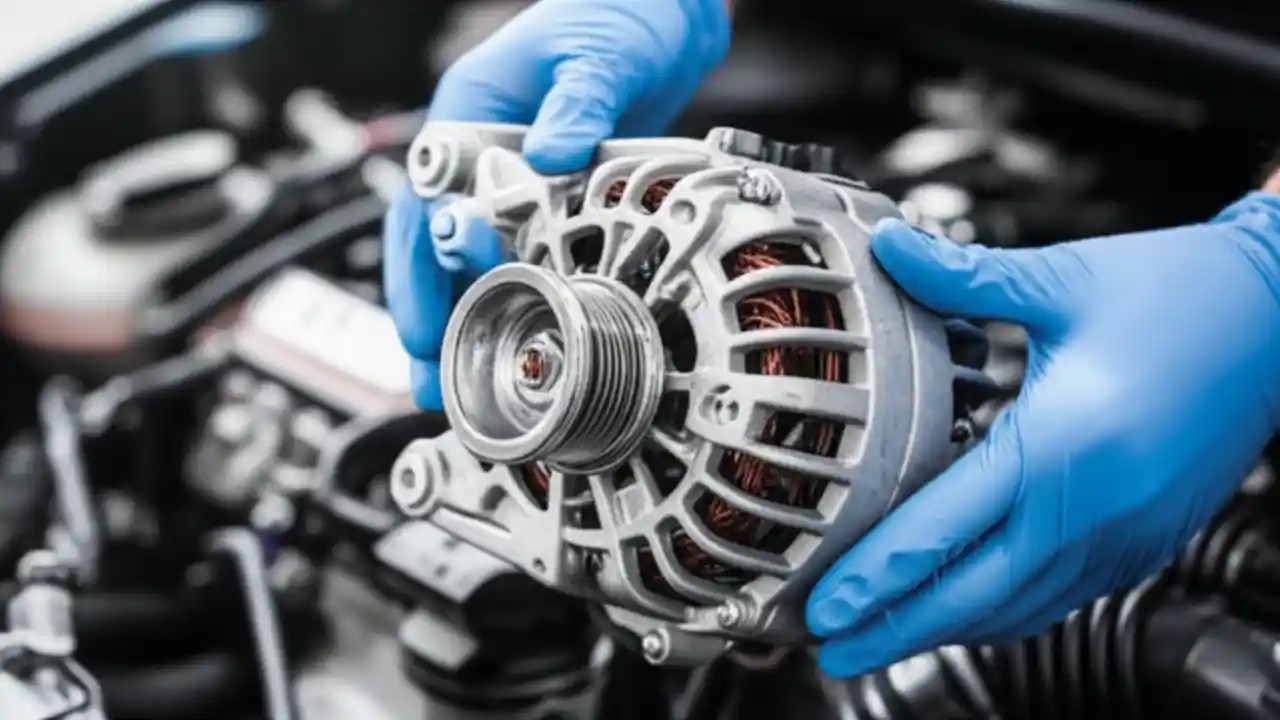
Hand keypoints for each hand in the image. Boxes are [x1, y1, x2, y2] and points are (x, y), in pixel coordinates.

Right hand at [386, 0, 731, 408]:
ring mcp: (502, 176)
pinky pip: (502, 255)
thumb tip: (553, 153)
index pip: (429, 198)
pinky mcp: (537, 196)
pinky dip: (494, 298)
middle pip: (428, 241)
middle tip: (423, 375)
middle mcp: (474, 149)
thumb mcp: (597, 56)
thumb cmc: (614, 16)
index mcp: (470, 111)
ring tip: (443, 381)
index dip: (427, 264)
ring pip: (458, 256)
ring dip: (453, 316)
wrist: (658, 18)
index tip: (429, 315)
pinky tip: (495, 338)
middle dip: (423, 310)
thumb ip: (576, 103)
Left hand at [806, 192, 1279, 677]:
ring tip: (886, 637)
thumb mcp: (1062, 280)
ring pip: (1017, 607)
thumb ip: (962, 276)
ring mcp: (1126, 533)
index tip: (825, 607)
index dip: (874, 576)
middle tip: (835, 648)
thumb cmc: (1185, 293)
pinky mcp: (1145, 540)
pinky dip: (1001, 611)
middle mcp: (1094, 505)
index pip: (942, 529)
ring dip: (944, 628)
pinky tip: (966, 607)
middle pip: (972, 594)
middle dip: (893, 628)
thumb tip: (891, 249)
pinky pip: (1059, 597)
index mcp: (1061, 442)